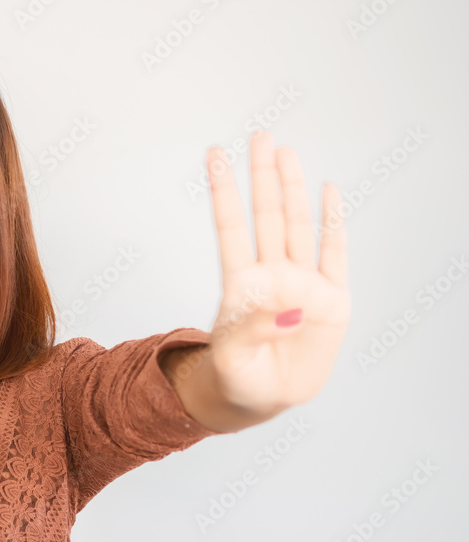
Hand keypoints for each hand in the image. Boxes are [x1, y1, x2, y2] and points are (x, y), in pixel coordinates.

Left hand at [204, 130, 350, 415]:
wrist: (263, 398)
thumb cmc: (237, 376)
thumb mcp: (233, 358)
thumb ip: (251, 330)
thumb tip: (285, 309)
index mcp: (240, 285)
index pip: (231, 228)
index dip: (224, 192)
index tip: (213, 156)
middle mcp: (271, 275)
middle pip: (265, 215)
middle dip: (262, 176)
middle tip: (260, 137)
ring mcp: (302, 284)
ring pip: (296, 226)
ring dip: (292, 189)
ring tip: (285, 153)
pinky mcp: (332, 300)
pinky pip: (335, 254)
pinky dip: (332, 223)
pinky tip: (328, 192)